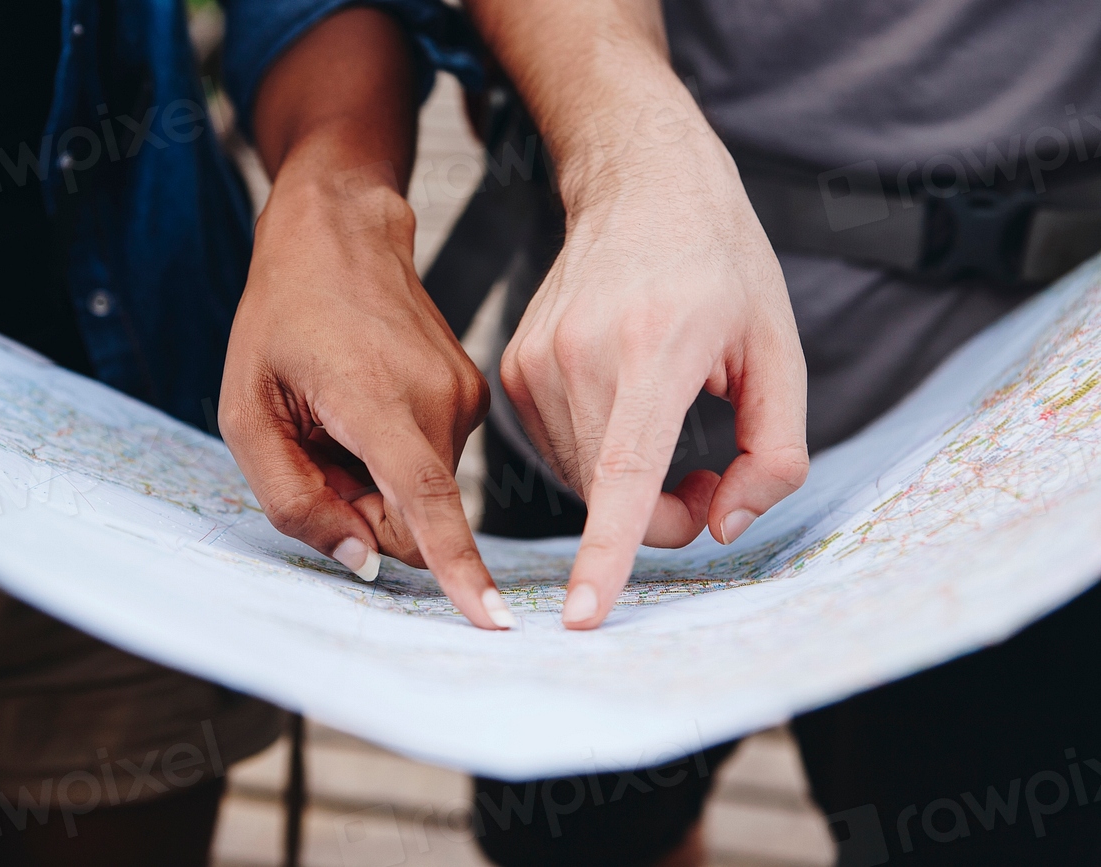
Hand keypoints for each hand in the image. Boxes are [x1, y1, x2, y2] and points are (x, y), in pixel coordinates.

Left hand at [219, 165, 512, 629]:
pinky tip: (365, 402)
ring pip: (422, 491)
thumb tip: (361, 561)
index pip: (427, 503)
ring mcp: (464, 397)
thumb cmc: (281, 319)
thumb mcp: (246, 412)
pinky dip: (397, 456)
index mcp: (377, 401)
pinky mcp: (471, 396)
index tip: (493, 620)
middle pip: (411, 516)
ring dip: (377, 479)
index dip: (457, 570)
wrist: (341, 235)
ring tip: (339, 414)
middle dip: (364, 512)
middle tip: (318, 452)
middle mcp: (439, 402)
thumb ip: (293, 498)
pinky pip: (433, 462)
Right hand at [501, 119, 808, 629]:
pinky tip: (626, 408)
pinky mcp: (514, 369)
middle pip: (610, 493)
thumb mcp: (780, 352)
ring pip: (581, 479)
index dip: (609, 550)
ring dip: (628, 485)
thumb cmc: (721, 265)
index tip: (585, 615)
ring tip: (669, 424)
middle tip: (711, 477)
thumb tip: (721, 528)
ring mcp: (536, 362)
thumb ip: (772, 453)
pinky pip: (557, 451)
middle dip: (663, 515)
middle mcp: (581, 355)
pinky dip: (597, 456)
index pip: (625, 469)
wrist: (640, 187)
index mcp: (655, 346)